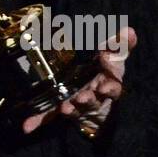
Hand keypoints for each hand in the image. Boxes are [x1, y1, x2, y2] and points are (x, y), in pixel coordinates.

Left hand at [21, 25, 136, 134]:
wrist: (96, 106)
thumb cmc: (105, 78)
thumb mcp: (115, 61)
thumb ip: (120, 46)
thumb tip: (130, 30)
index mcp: (107, 85)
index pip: (112, 86)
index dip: (110, 86)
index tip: (106, 86)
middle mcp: (93, 98)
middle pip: (91, 100)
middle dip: (87, 99)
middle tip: (82, 97)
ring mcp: (77, 107)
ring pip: (73, 109)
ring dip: (69, 108)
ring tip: (64, 107)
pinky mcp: (61, 112)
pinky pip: (49, 117)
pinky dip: (39, 121)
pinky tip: (27, 126)